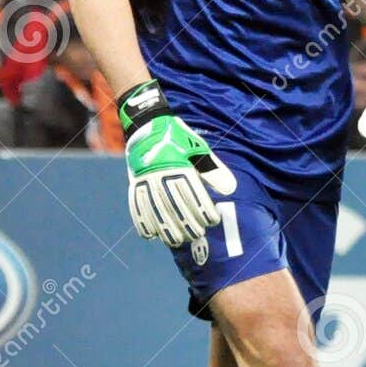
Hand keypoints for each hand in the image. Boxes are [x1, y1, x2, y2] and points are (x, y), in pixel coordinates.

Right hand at [119, 80, 236, 247]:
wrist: (147, 124)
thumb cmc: (179, 138)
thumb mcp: (198, 148)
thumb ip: (213, 170)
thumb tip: (231, 189)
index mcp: (178, 166)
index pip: (193, 195)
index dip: (204, 210)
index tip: (213, 221)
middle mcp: (160, 175)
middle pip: (174, 206)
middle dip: (187, 223)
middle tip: (198, 235)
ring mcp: (145, 180)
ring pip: (156, 210)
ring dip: (166, 229)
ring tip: (176, 241)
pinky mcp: (134, 183)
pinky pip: (136, 206)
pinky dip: (143, 222)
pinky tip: (151, 235)